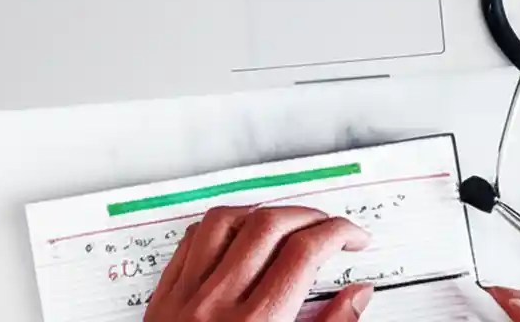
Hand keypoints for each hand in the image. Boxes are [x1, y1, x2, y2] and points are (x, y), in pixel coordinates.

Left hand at [145, 206, 373, 321]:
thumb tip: (358, 297)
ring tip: (287, 222)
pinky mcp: (161, 299)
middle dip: (310, 216)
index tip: (353, 239)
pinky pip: (190, 240)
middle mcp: (216, 306)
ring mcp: (184, 299)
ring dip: (264, 212)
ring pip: (226, 220)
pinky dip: (221, 225)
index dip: (340, 234)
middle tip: (330, 229)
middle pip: (269, 226)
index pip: (305, 252)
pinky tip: (239, 232)